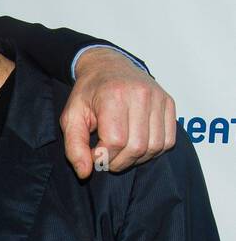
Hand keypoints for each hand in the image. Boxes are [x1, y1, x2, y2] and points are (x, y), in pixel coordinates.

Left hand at [61, 50, 176, 179]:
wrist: (108, 66)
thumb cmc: (88, 94)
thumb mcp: (71, 118)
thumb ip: (74, 147)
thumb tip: (85, 173)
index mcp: (114, 95)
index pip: (115, 142)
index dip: (102, 157)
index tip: (94, 153)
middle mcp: (140, 94)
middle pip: (136, 147)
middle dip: (118, 162)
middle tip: (107, 156)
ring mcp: (158, 98)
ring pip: (154, 147)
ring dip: (136, 159)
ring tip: (121, 151)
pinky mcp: (169, 103)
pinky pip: (168, 141)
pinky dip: (153, 151)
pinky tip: (137, 145)